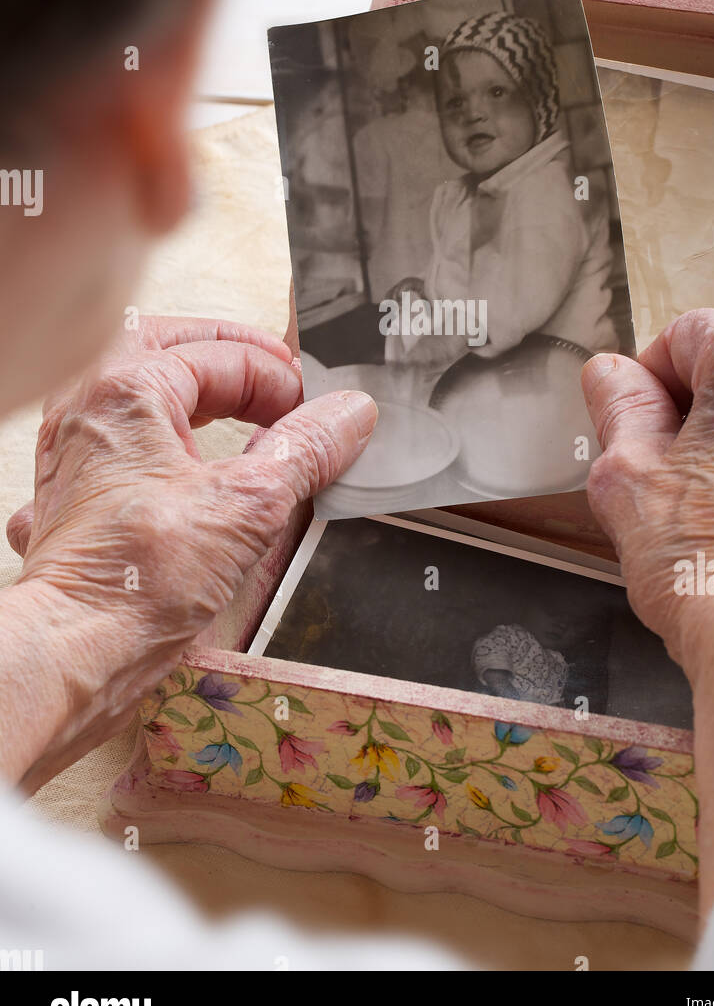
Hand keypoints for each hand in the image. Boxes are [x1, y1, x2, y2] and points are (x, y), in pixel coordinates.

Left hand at [4, 315, 376, 787]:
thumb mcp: (251, 504)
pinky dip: (158, 447)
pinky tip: (182, 468)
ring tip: (240, 412)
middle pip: (167, 351)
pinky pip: (118, 448)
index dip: (281, 379)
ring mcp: (75, 456)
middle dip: (229, 360)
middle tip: (279, 381)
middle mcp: (90, 412)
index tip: (319, 410)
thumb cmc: (137, 580)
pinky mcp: (75, 503)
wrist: (73, 654)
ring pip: (137, 397)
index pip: (223, 355)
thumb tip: (348, 415)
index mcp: (127, 390)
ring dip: (191, 397)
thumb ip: (306, 448)